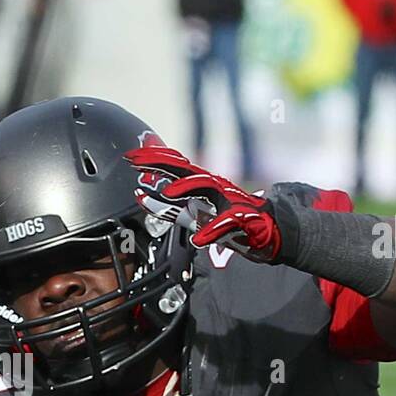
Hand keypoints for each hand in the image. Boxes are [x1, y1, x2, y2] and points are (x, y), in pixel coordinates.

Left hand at [125, 145, 281, 262]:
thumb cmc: (227, 221)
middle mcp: (213, 186)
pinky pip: (226, 222)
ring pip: (206, 186)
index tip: (130, 156)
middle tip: (138, 161)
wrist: (266, 232)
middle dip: (162, 163)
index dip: (153, 159)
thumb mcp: (193, 215)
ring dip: (185, 188)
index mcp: (202, 184)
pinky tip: (199, 239)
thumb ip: (169, 208)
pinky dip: (212, 230)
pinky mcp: (241, 218)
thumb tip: (142, 197)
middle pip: (185, 169)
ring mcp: (227, 200)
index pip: (175, 167)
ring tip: (166, 193)